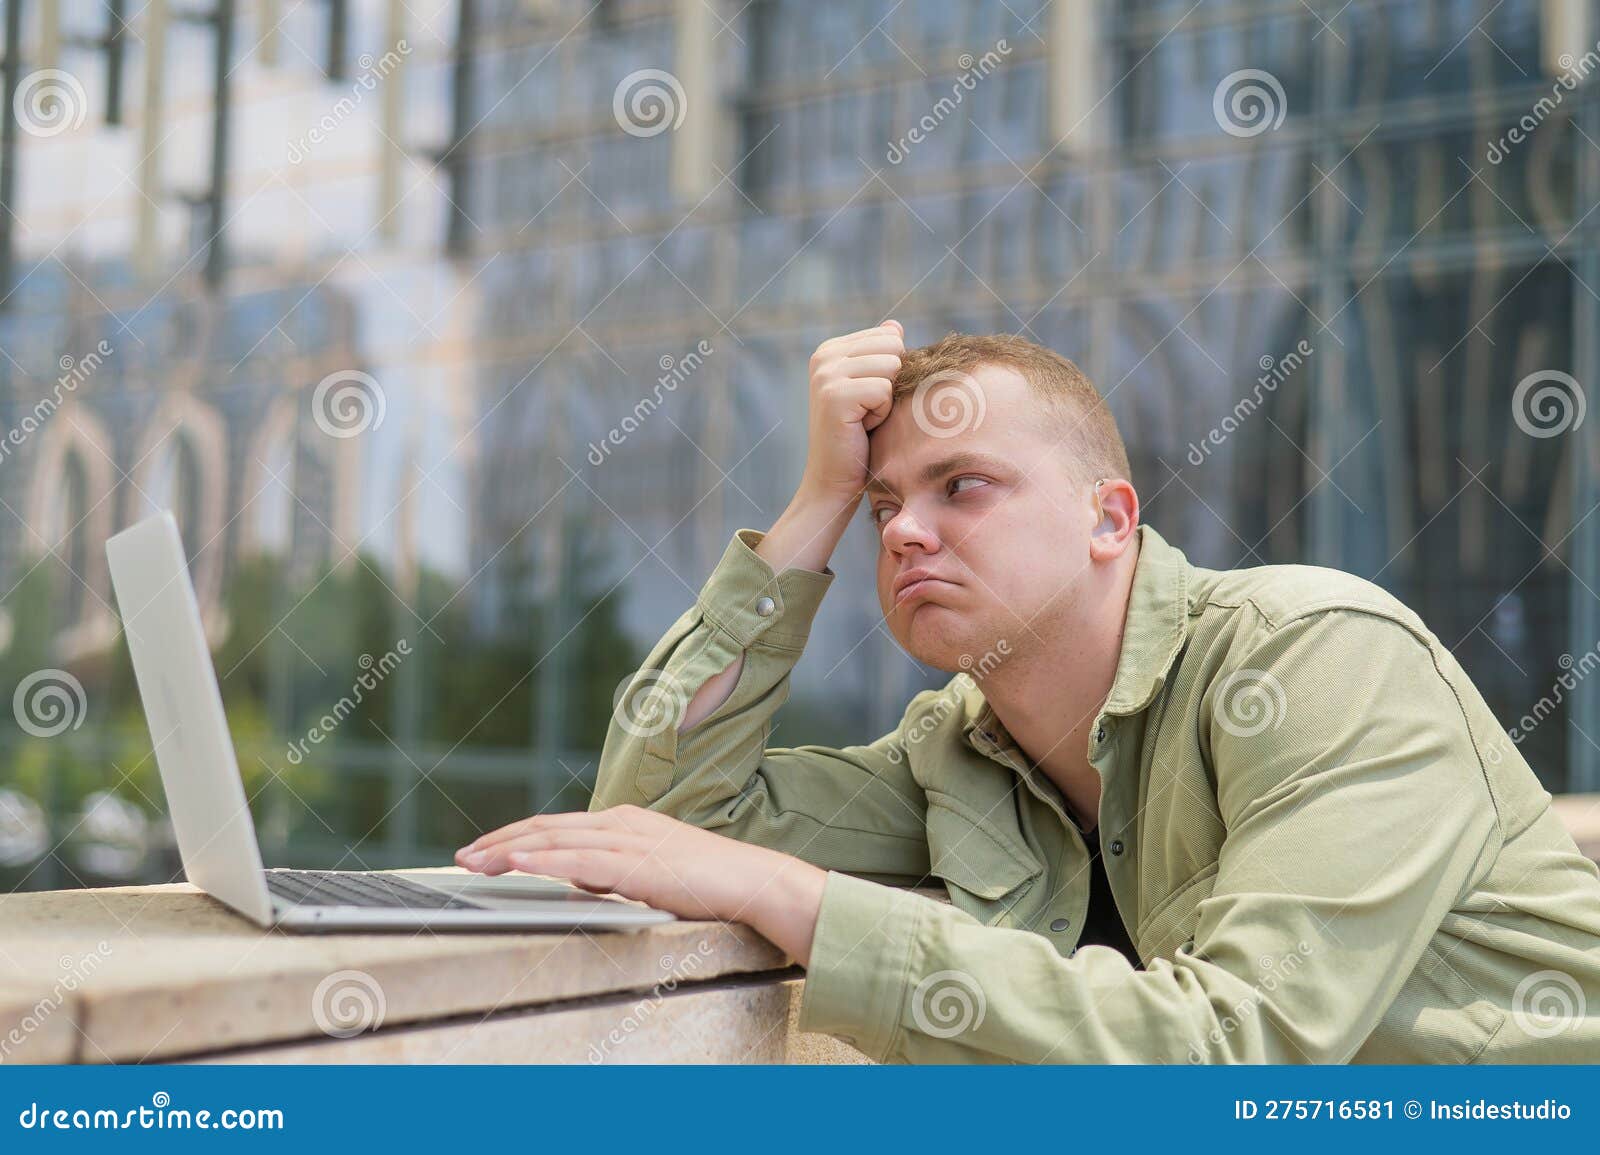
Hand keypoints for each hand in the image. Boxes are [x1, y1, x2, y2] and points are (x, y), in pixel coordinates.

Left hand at [455, 805, 827, 964]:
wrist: (754, 883)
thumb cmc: (710, 883)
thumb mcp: (652, 873)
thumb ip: (616, 872)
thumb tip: (579, 880)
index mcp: (625, 822)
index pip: (558, 826)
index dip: (516, 837)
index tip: (483, 851)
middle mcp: (622, 822)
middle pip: (546, 827)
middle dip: (499, 841)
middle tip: (460, 859)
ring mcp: (629, 840)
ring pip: (554, 840)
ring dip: (507, 850)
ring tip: (472, 862)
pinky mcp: (636, 864)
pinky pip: (577, 859)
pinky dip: (540, 859)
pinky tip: (514, 863)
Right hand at [798, 319, 904, 502]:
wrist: (833, 480)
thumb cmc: (858, 437)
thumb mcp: (871, 389)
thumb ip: (880, 355)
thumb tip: (894, 326)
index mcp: (830, 350)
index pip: (889, 336)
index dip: (890, 372)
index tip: (867, 399)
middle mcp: (823, 357)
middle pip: (893, 347)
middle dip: (891, 383)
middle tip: (867, 411)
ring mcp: (826, 375)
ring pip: (892, 367)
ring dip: (886, 400)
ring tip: (863, 419)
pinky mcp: (834, 395)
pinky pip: (884, 390)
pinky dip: (881, 414)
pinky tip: (861, 427)